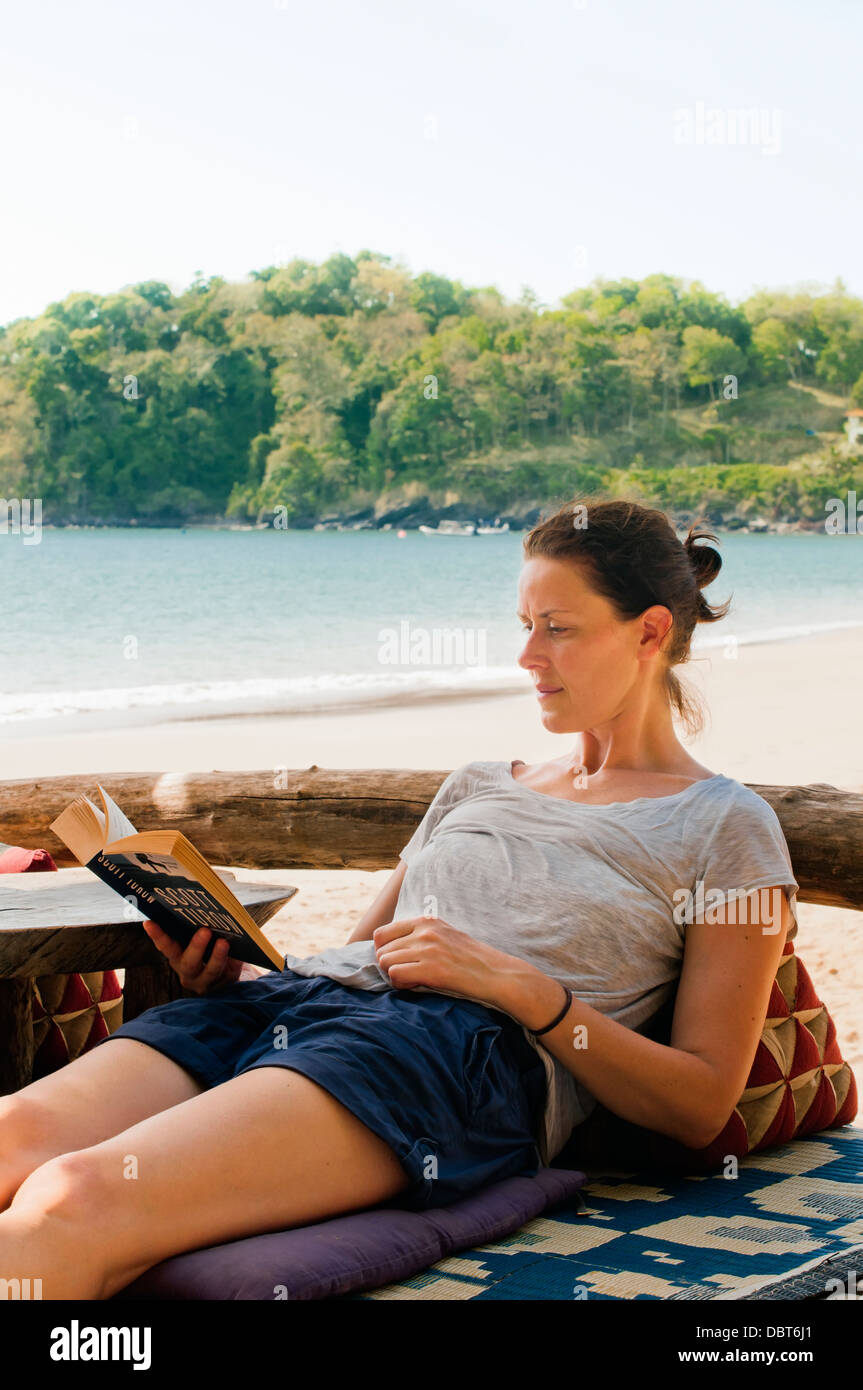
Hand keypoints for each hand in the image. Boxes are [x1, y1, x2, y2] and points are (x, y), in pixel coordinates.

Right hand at [142, 920, 244, 994]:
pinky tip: (241, 949)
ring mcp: (207, 981)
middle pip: (189, 964)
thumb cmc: (208, 949)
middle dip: (196, 947)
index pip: (166, 948)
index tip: (149, 922)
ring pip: (211, 972)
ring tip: (224, 942)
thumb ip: (194, 929)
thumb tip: (201, 905)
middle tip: (205, 931)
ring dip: (217, 956)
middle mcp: (189, 973)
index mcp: (178, 958)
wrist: (228, 973)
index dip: (158, 936)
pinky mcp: (226, 984)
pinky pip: (231, 972)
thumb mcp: (197, 941)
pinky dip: (235, 960)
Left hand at [372, 915, 513, 1005]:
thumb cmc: (471, 960)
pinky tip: (417, 986)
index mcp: (427, 921)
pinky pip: (395, 975)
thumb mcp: (445, 936)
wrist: (496, 974)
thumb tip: (388, 949)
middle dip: (390, 966)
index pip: (382, 933)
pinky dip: (401, 984)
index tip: (397, 962)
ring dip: (395, 976)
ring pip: (385, 962)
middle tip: (409, 974)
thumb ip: (420, 936)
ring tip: (414, 980)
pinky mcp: (431, 969)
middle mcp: (425, 931)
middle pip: (382, 951)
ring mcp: (428, 949)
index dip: (384, 951)